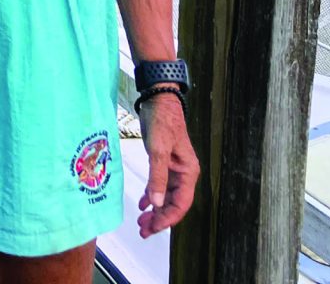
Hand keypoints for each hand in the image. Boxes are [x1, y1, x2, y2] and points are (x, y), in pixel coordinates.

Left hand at [135, 92, 197, 237]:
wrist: (159, 99)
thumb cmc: (162, 121)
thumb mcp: (158, 149)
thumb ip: (157, 177)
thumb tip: (157, 203)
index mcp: (188, 172)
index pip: (181, 204)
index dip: (167, 218)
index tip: (153, 228)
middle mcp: (183, 173)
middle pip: (173, 203)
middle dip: (159, 219)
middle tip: (143, 230)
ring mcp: (174, 168)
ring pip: (166, 196)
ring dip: (155, 210)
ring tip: (141, 222)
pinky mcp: (164, 162)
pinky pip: (160, 185)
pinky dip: (152, 195)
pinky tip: (143, 204)